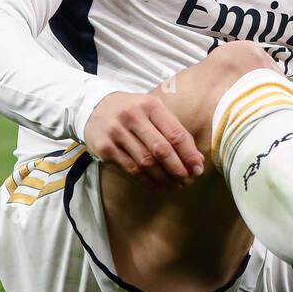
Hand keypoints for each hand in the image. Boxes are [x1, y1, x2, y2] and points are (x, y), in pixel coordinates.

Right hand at [84, 92, 204, 191]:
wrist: (94, 108)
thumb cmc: (133, 112)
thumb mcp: (154, 113)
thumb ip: (175, 133)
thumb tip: (197, 160)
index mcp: (150, 106)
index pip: (175, 133)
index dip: (189, 154)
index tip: (198, 168)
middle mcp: (133, 117)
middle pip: (161, 149)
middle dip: (178, 168)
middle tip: (188, 180)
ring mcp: (117, 132)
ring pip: (146, 162)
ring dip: (164, 178)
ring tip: (176, 185)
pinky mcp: (105, 148)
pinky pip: (131, 169)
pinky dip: (148, 181)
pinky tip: (159, 186)